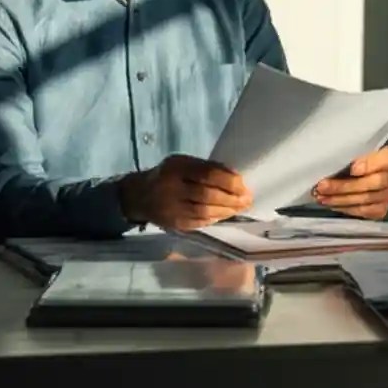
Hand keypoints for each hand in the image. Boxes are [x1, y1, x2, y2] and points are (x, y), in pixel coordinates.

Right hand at [119, 154, 251, 230]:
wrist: (140, 196)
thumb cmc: (168, 175)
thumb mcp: (183, 163)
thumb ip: (206, 168)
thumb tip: (236, 177)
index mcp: (175, 168)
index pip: (207, 174)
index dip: (229, 181)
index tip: (244, 185)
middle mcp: (171, 189)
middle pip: (207, 196)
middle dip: (232, 198)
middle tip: (247, 199)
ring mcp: (172, 209)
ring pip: (205, 212)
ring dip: (227, 210)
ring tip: (241, 207)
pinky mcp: (175, 224)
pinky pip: (200, 222)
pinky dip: (216, 218)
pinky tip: (226, 214)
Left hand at [313, 145, 387, 219]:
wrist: (350, 183)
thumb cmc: (349, 164)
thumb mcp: (349, 155)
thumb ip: (348, 155)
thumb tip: (331, 160)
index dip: (372, 163)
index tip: (352, 168)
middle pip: (377, 182)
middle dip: (346, 185)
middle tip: (323, 186)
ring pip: (367, 198)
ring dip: (341, 198)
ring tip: (322, 196)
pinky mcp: (381, 210)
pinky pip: (364, 211)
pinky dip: (346, 208)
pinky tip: (331, 204)